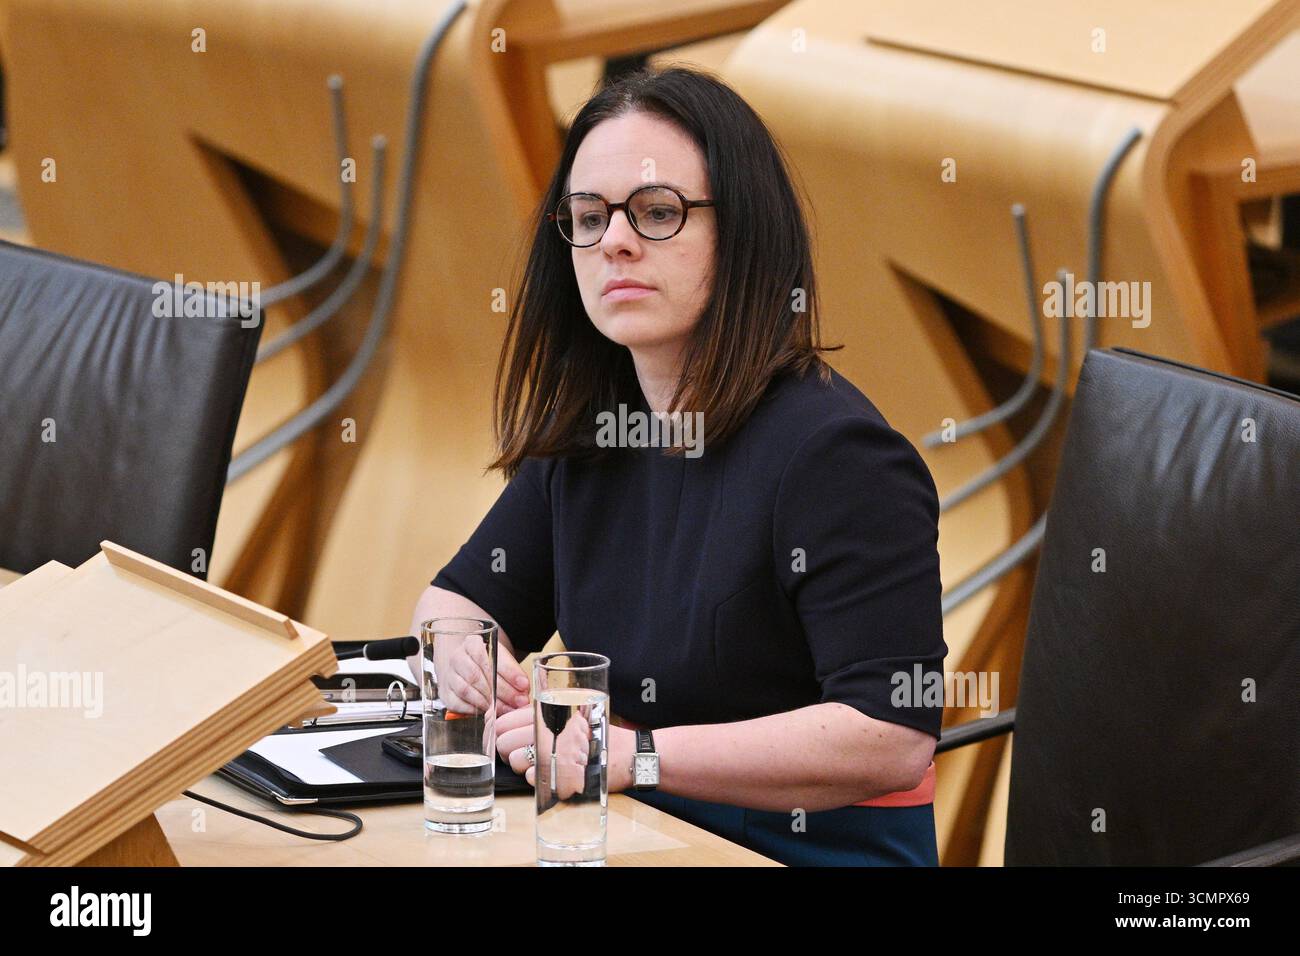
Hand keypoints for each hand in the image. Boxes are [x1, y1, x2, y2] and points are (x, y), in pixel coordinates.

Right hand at [424, 634, 530, 716]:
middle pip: (477, 675)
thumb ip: (513, 671)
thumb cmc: (486, 663)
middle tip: (518, 701)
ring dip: (488, 702)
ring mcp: (448, 676)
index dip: (508, 672)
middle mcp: (456, 658)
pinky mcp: (445, 694)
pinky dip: (474, 709)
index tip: (524, 684)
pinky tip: (488, 711)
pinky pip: (458, 703)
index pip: (489, 656)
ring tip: (506, 708)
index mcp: (471, 643)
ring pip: (466, 690)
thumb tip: (523, 689)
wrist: (465, 667)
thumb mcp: (501, 659)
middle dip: (501, 691)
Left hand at [497, 706, 637, 795]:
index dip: (496, 733)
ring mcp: (553, 748)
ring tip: (538, 765)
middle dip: (507, 752)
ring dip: (521, 767)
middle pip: (504, 742)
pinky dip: (537, 778)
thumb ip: (541, 716)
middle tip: (521, 755)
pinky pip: (532, 777)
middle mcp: (548, 725)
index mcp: (548, 709)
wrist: (628, 754)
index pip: (502, 721)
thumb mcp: (570, 714)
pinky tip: (550, 773)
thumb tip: (503, 724)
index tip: (500, 739)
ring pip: (516, 760)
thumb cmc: (597, 735)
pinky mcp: (560, 771)